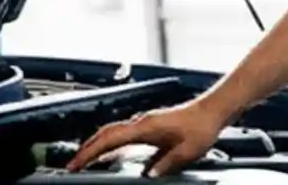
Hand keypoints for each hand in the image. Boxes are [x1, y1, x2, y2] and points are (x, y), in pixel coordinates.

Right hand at [65, 98, 227, 176]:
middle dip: (87, 148)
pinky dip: (111, 143)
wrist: (214, 110)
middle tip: (73, 164)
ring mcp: (146, 122)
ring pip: (113, 132)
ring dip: (98, 145)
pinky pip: (124, 134)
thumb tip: (149, 176)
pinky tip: (111, 154)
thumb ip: (166, 164)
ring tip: (86, 160)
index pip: (110, 140)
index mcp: (146, 127)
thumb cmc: (202, 126)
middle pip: (106, 133)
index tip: (75, 164)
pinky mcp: (152, 125)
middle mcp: (143, 122)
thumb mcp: (187, 151)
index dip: (90, 152)